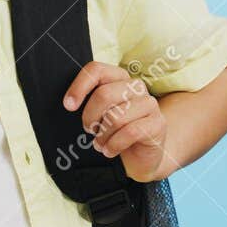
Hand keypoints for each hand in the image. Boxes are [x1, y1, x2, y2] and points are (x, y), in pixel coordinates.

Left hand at [63, 61, 170, 182]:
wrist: (142, 156)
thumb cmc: (117, 132)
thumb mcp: (101, 114)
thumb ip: (90, 102)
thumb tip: (69, 102)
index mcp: (119, 78)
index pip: (96, 70)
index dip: (79, 86)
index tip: (68, 105)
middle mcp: (136, 87)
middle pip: (104, 95)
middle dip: (90, 117)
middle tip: (89, 130)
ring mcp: (149, 104)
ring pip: (116, 117)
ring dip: (102, 136)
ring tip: (101, 144)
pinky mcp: (158, 123)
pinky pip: (130, 132)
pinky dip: (114, 145)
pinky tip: (109, 151)